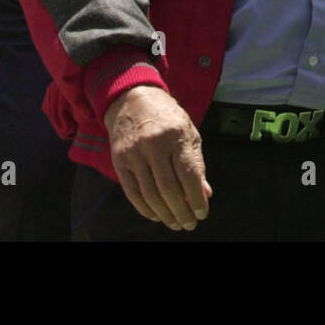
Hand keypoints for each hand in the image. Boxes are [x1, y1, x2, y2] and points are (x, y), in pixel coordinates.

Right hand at [104, 86, 211, 230]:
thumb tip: (205, 194)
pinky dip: (145, 208)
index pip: (189, 175)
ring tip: (175, 223)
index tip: (202, 214)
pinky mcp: (119, 160)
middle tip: (189, 224)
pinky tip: (156, 215)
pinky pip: (132, 192)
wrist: (133, 99)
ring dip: (164, 214)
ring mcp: (134, 153)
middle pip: (169, 189)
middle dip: (181, 212)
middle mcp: (154, 145)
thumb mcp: (189, 133)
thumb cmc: (167, 118)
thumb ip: (197, 164)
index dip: (196, 199)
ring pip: (150, 194)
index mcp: (177, 136)